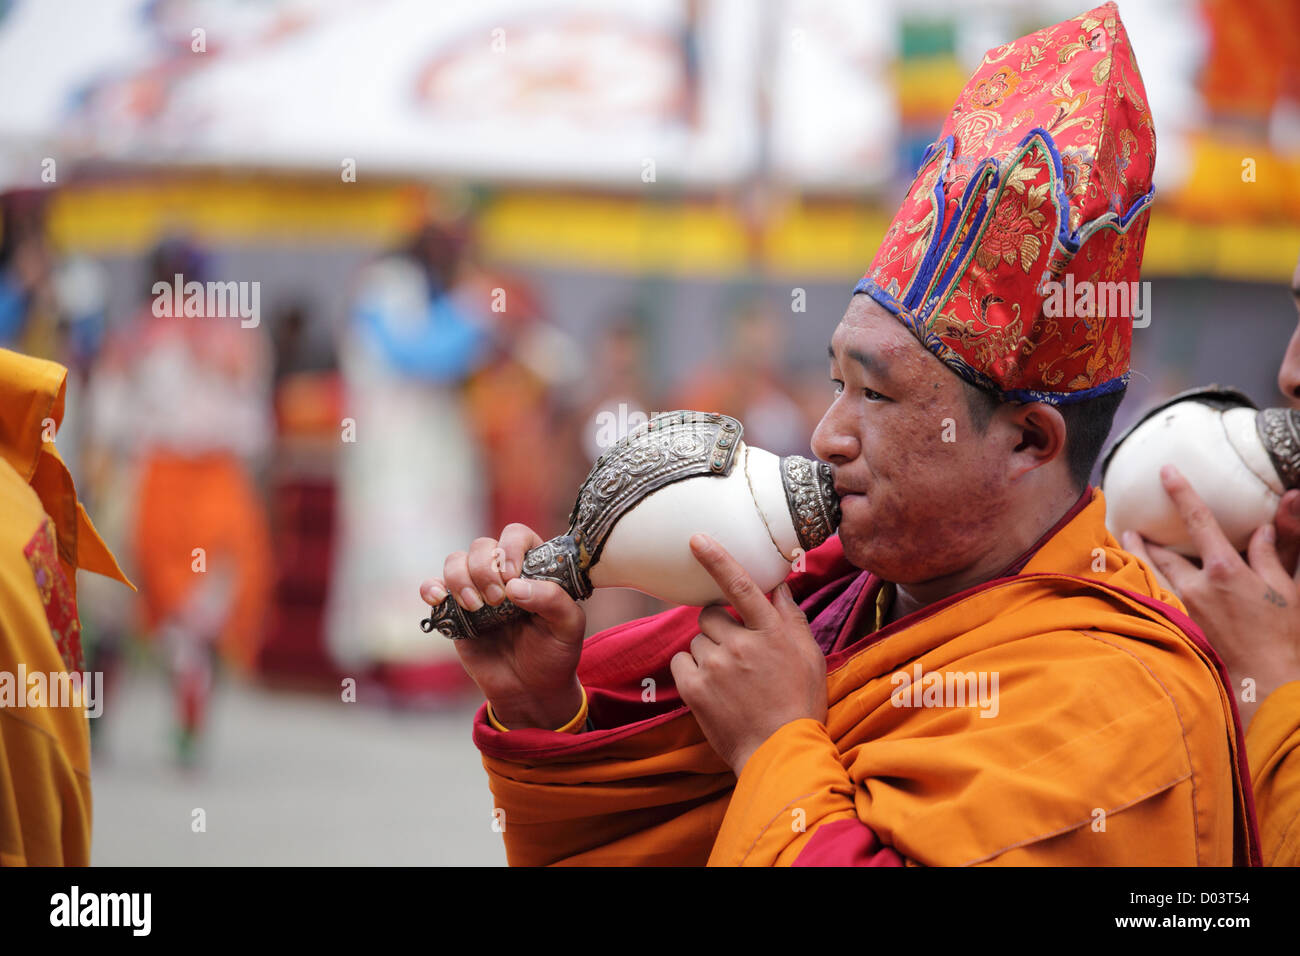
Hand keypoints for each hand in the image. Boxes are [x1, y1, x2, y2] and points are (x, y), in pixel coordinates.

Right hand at [420, 523, 585, 728]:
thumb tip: (514, 586)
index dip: (510, 549)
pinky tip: (438, 599)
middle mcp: (503, 573)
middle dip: (485, 569)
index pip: (516, 535)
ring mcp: (477, 590)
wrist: (531, 690)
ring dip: (461, 579)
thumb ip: (553, 600)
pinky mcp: (455, 611)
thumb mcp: (568, 627)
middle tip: (497, 601)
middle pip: (482, 545)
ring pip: (456, 560)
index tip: (512, 578)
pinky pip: (434, 587)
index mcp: (533, 568)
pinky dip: (431, 587)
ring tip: (476, 608)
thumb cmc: (554, 653)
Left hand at [670, 533, 827, 774]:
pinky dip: (691, 669)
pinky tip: (712, 688)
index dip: (717, 558)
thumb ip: (790, 618)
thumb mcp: (809, 656)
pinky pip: (680, 660)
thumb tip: (778, 584)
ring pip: (696, 639)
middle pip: (710, 614)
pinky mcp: (694, 688)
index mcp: (771, 633)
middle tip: (736, 652)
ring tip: (729, 679)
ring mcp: (715, 667)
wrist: (779, 753)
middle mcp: (741, 644)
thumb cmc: (800, 704)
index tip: (696, 539)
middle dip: (718, 626)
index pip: (741, 585)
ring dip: (707, 650)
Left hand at [1120, 465, 1299, 728]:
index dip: (1182, 492)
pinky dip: (1146, 591)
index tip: (1166, 471)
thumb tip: (1261, 531)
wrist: (1264, 681)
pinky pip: (1156, 602)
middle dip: (1142, 540)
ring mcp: (1183, 608)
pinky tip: (1138, 588)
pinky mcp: (1179, 628)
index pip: (1198, 520)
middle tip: (1130, 529)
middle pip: (1159, 553)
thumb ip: (1271, 556)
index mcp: (1225, 569)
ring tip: (1128, 549)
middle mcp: (1197, 585)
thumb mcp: (1285, 589)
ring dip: (1139, 562)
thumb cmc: (1281, 637)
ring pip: (1152, 577)